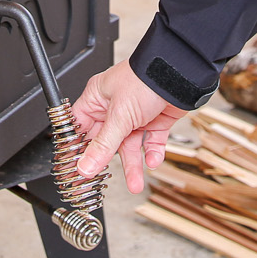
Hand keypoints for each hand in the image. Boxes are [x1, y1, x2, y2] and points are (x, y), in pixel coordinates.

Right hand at [72, 59, 187, 194]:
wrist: (180, 74)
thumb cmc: (145, 79)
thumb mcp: (119, 115)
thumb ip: (103, 145)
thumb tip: (85, 167)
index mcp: (97, 99)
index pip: (80, 128)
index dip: (77, 149)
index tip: (76, 170)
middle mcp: (115, 107)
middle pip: (106, 142)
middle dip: (107, 162)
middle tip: (101, 182)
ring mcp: (136, 115)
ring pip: (130, 146)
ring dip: (133, 165)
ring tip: (135, 184)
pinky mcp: (155, 121)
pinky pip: (150, 143)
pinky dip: (152, 153)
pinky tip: (152, 160)